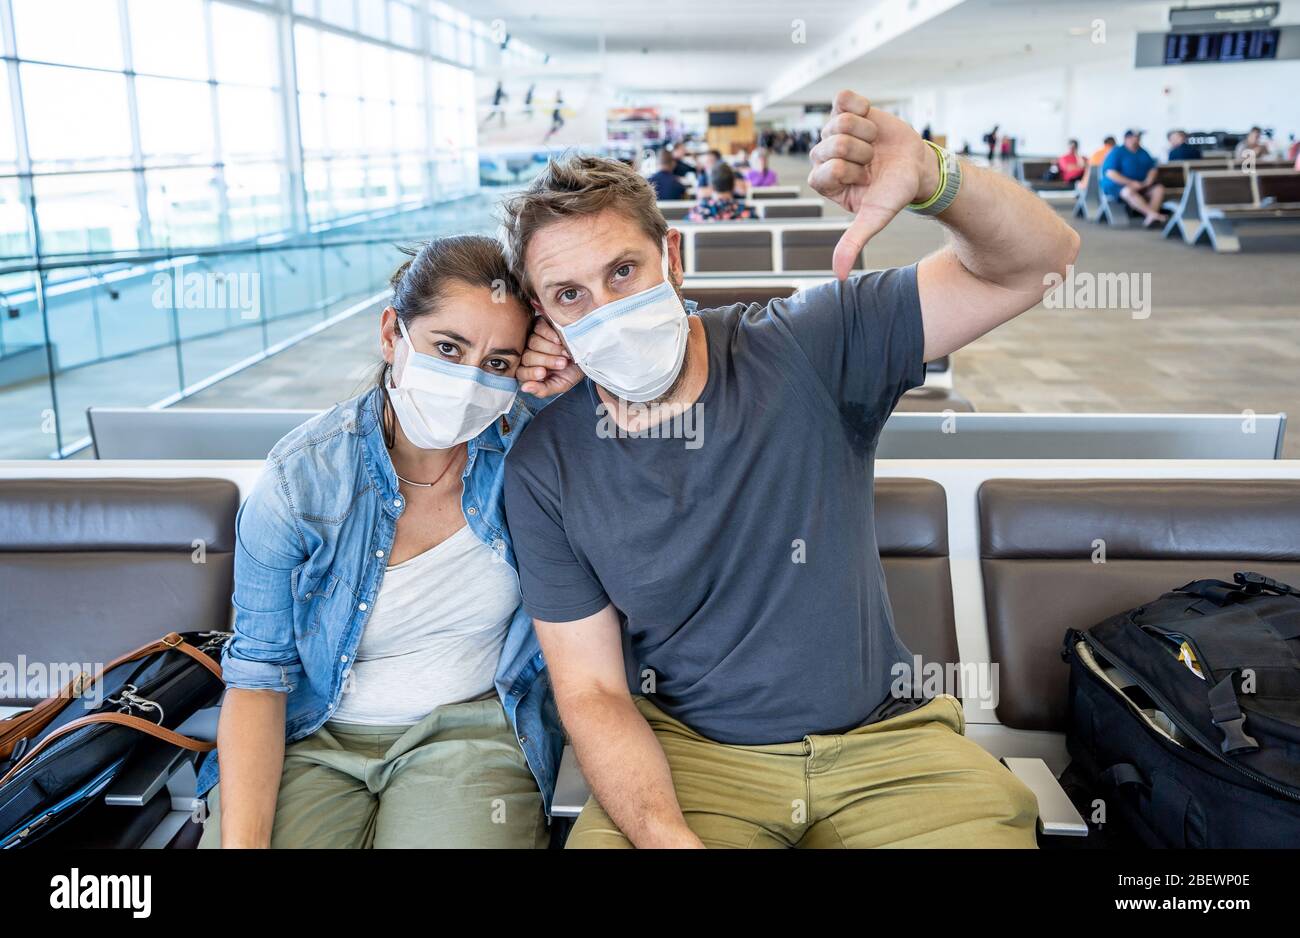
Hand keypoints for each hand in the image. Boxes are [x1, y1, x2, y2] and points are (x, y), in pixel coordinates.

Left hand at [518, 316, 582, 397]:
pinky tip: (559, 340)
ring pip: (533, 343)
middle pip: (527, 357)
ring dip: (551, 349)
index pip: (521, 372)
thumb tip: (525, 388)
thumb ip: (543, 390)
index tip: (543, 372)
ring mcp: (534, 338)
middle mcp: (529, 354)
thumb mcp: (561, 384)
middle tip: (562, 363)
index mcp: (531, 371)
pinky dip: (549, 334)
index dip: (531, 373)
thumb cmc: (573, 371)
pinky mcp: (540, 325)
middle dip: (546, 361)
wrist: (588, 355)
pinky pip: (538, 329)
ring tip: (565, 353)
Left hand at [808, 90, 940, 279]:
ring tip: (874, 144)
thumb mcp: (874, 219)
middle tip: (873, 161)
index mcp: (823, 181)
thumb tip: (839, 276)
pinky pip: (845, 98)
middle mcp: (823, 156)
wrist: (917, 167)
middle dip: (862, 152)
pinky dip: (862, 108)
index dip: (852, 171)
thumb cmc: (894, 194)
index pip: (828, 168)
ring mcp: (833, 131)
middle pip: (833, 142)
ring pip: (839, 120)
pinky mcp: (846, 109)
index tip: (866, 178)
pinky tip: (870, 119)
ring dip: (866, 132)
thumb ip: (852, 243)